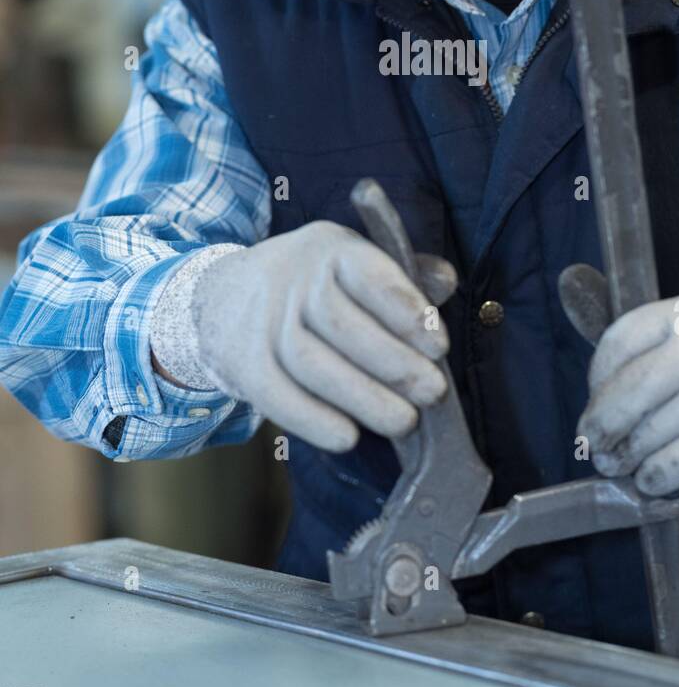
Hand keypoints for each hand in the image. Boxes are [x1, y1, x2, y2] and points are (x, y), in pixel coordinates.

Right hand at [191, 221, 456, 452]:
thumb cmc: (311, 285)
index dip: (407, 313)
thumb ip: (404, 275)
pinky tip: (348, 438)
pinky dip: (314, 421)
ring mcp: (262, 321)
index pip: (370, 276)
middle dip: (394, 363)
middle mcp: (291, 278)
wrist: (223, 296)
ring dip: (363, 398)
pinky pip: (278, 395)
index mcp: (329, 248)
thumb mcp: (353, 262)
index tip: (439, 346)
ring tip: (404, 421)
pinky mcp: (242, 362)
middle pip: (342, 325)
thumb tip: (447, 282)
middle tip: (433, 393)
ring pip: (312, 363)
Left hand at [577, 291, 678, 511]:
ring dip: (629, 456)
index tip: (592, 404)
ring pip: (654, 428)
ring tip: (623, 465)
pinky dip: (655, 477)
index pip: (624, 337)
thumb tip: (568, 289)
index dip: (598, 379)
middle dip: (606, 420)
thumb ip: (634, 345)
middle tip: (592, 444)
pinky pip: (676, 461)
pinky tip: (653, 478)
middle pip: (638, 382)